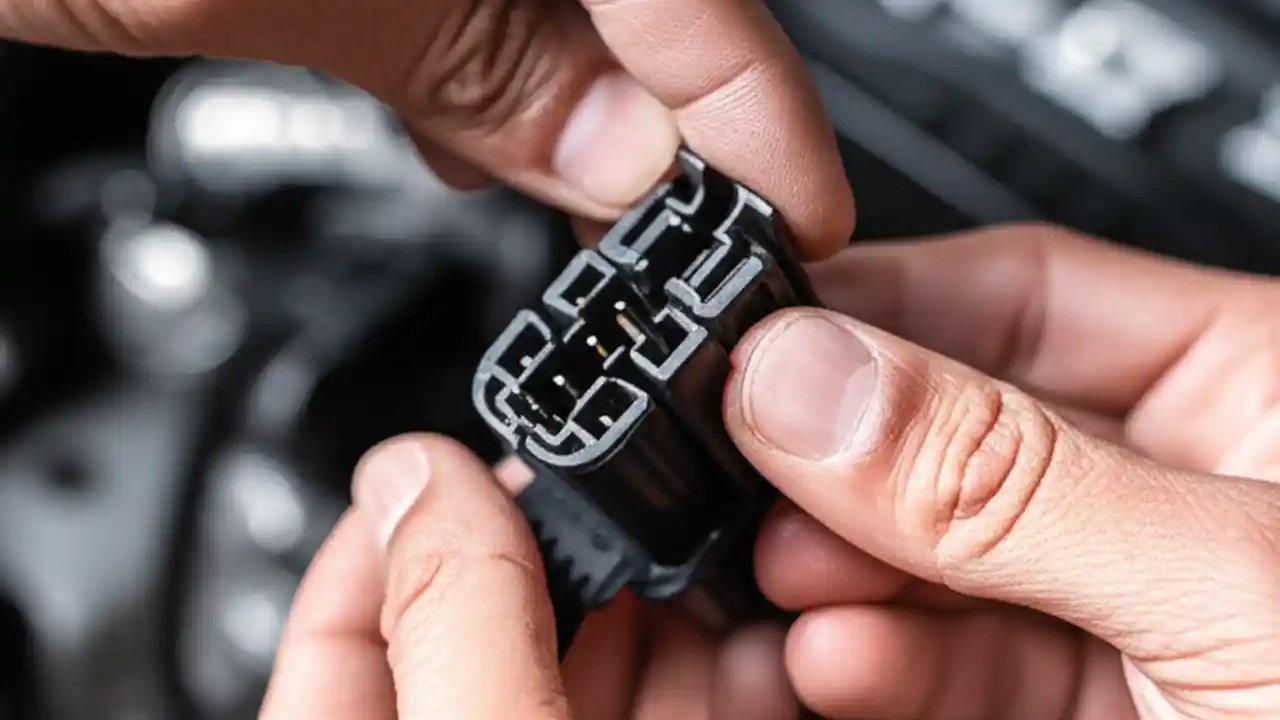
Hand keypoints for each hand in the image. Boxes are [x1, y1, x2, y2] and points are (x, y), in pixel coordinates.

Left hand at [0, 0, 852, 257]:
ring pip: (557, 3)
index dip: (757, 115)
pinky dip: (483, 71)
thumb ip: (464, 53)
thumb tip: (623, 155)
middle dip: (677, 134)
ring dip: (578, 115)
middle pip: (639, 2)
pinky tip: (470, 129)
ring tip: (595, 220)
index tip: (799, 225)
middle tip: (697, 262)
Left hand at [260, 435, 800, 719]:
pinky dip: (751, 677)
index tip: (461, 456)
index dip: (395, 530)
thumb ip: (451, 620)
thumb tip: (416, 476)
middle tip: (640, 488)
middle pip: (510, 638)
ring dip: (689, 615)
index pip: (341, 640)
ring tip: (731, 551)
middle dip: (587, 557)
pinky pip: (710, 718)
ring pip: (624, 679)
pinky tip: (784, 642)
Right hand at [733, 224, 1279, 717]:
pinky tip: (833, 656)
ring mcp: (1135, 606)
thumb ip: (1008, 480)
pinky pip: (961, 668)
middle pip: (959, 430)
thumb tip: (809, 381)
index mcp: (1258, 390)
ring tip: (784, 574)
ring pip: (940, 557)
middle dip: (843, 457)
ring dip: (841, 571)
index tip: (762, 331)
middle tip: (751, 459)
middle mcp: (1185, 488)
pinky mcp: (1092, 711)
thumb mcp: (1226, 578)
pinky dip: (880, 663)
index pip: (1030, 293)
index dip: (884, 303)